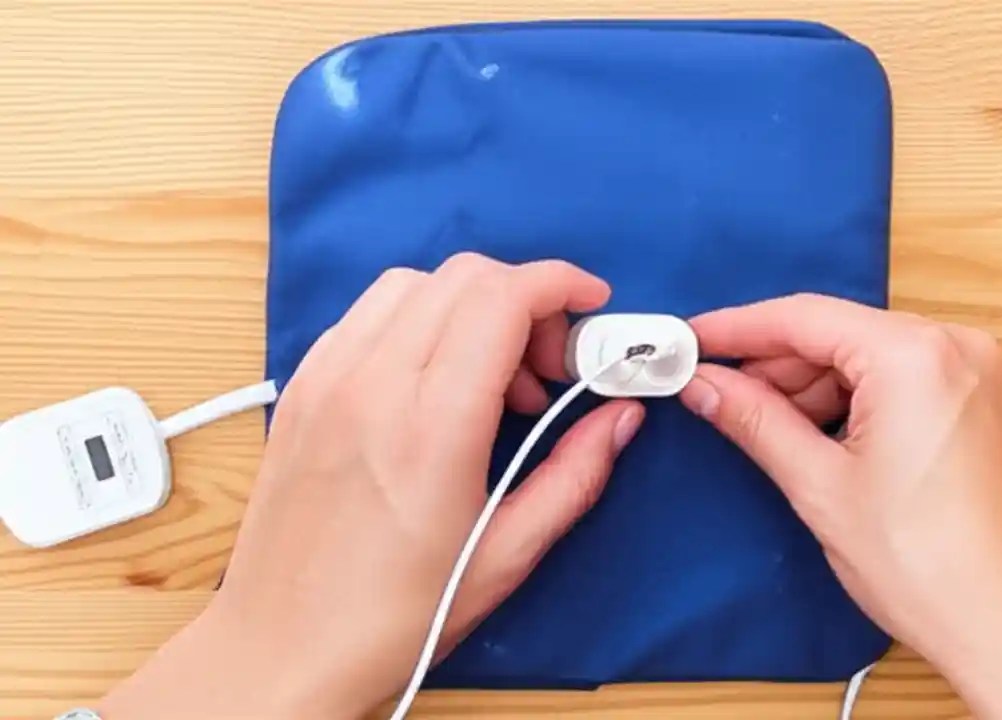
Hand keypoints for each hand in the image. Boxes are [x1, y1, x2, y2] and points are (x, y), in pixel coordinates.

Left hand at [100, 254, 644, 719]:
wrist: (282, 648)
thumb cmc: (393, 617)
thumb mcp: (507, 556)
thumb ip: (574, 475)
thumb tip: (620, 417)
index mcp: (431, 426)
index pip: (501, 297)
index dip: (559, 283)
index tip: (591, 303)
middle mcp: (371, 384)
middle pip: (463, 277)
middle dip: (524, 299)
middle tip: (548, 368)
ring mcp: (325, 380)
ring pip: (412, 283)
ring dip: (468, 307)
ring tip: (492, 380)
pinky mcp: (300, 389)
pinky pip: (366, 316)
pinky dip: (417, 322)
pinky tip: (433, 382)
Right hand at [679, 294, 1001, 719]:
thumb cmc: (929, 565)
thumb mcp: (819, 485)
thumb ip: (755, 420)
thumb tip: (705, 384)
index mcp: (915, 355)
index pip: (803, 318)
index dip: (737, 329)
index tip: (691, 339)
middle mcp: (955, 347)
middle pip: (837, 333)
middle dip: (772, 364)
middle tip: (713, 391)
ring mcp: (975, 373)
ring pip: (867, 356)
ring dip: (811, 386)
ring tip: (761, 427)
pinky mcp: (981, 402)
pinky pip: (901, 378)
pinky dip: (853, 400)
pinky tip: (815, 435)